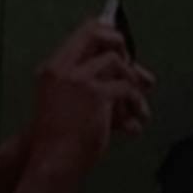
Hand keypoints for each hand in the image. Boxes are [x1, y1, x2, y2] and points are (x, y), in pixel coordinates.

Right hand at [28, 12, 152, 172]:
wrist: (53, 159)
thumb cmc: (61, 138)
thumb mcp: (71, 105)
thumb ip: (97, 87)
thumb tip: (134, 79)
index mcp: (53, 68)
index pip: (80, 33)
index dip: (104, 33)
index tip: (120, 44)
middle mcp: (63, 68)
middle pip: (97, 34)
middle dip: (120, 44)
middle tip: (132, 64)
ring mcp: (79, 78)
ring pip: (116, 61)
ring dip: (133, 84)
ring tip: (139, 108)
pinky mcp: (96, 94)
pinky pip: (126, 88)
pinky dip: (137, 104)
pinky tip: (137, 122)